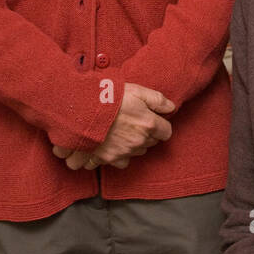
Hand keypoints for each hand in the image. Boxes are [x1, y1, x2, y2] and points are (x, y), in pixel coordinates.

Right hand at [51, 83, 174, 170]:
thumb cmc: (109, 97)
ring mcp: (123, 152)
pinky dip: (113, 156)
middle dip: (144, 135)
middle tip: (131, 123)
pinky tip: (107, 146)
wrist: (81, 110)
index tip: (152, 120)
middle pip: (149, 144)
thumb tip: (171, 108)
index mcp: (148, 124)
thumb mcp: (136, 91)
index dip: (160, 126)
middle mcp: (138, 142)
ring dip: (130, 146)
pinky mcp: (106, 159)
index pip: (166, 132)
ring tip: (118, 133)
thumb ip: (157, 100)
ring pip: (134, 153)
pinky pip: (116, 162)